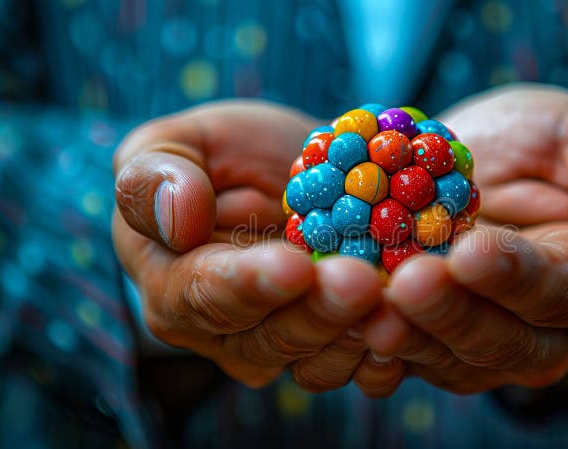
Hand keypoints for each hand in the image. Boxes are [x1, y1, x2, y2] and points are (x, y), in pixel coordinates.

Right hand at [112, 101, 384, 390]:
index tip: (294, 266)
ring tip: (398, 301)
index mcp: (174, 287)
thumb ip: (152, 177)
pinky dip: (391, 347)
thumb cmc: (223, 158)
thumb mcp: (175, 145)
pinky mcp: (336, 346)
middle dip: (319, 311)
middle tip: (362, 281)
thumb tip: (177, 217)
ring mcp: (285, 346)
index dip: (250, 284)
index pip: (205, 295)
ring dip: (361, 334)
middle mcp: (227, 332)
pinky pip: (362, 363)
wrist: (295, 175)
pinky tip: (415, 320)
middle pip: (272, 336)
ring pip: (321, 359)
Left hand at [361, 85, 567, 392]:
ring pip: (454, 361)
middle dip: (455, 314)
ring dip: (411, 338)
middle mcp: (548, 329)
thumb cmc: (540, 141)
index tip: (472, 252)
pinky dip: (376, 342)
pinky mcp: (438, 345)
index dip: (518, 276)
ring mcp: (490, 346)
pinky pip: (410, 358)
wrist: (475, 161)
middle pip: (506, 342)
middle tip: (409, 284)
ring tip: (369, 310)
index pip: (564, 291)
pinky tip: (347, 318)